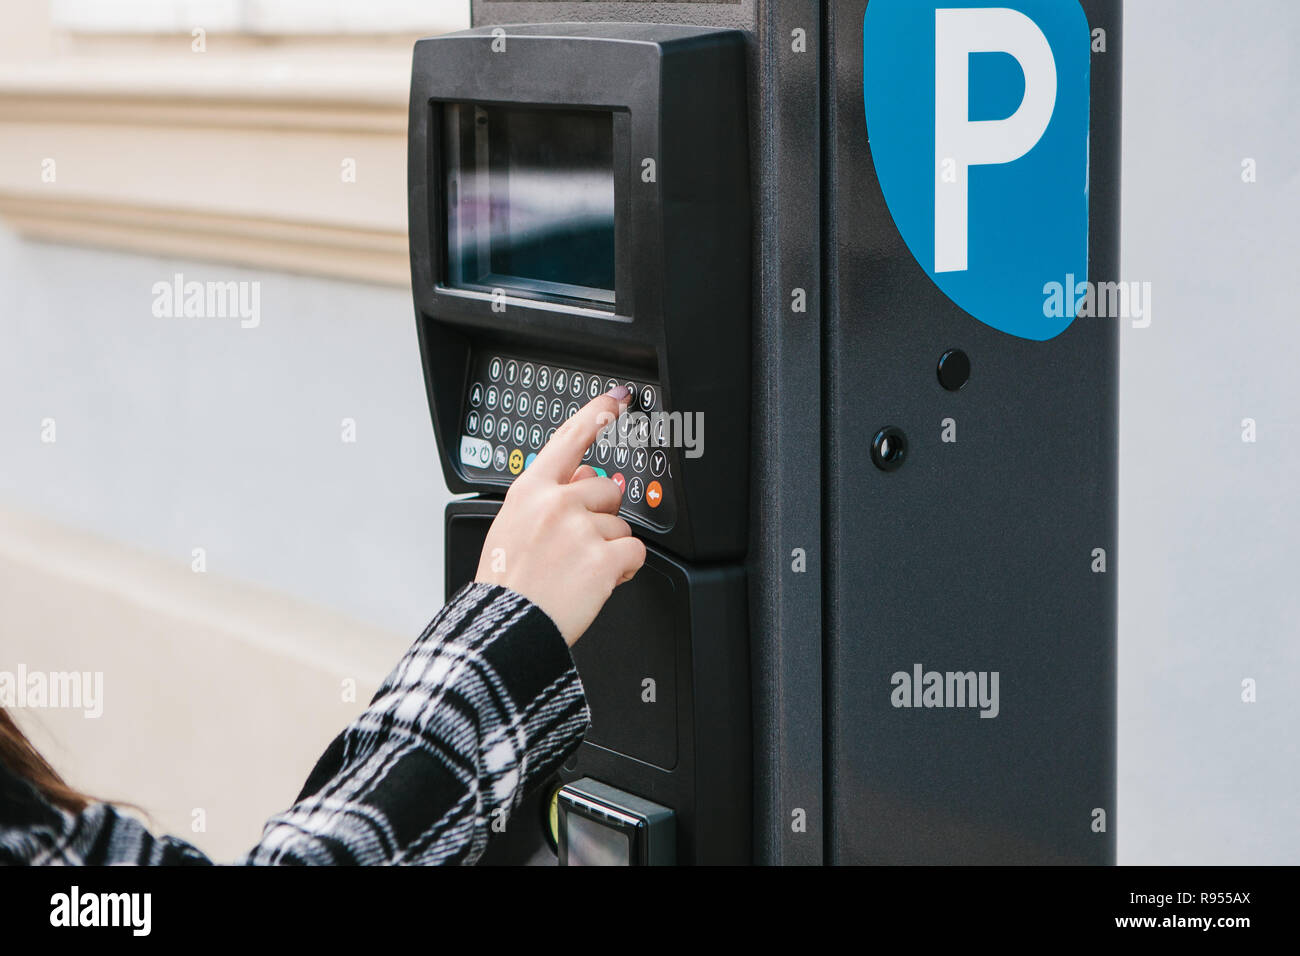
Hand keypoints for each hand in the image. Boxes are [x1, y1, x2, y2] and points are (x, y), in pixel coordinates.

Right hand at [475, 387, 646, 645]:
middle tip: (575, 547)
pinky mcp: (602, 559)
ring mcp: (580, 530)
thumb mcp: (511, 528)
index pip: (568, 440)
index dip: (597, 414)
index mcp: (530, 491)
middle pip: (606, 490)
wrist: (505, 627)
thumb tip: (582, 478)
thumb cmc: (507, 585)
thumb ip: (546, 499)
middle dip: (601, 516)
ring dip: (608, 548)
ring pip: (620, 525)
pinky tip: (597, 582)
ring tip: (577, 571)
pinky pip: (634, 552)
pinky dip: (623, 569)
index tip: (617, 399)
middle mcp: (557, 503)